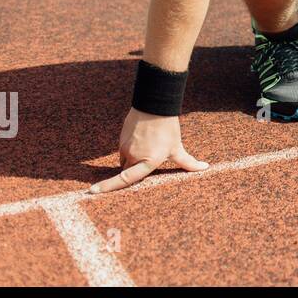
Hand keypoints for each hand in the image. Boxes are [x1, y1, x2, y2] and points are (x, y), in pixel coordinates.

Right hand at [88, 108, 208, 193]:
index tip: (92, 192)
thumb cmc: (168, 128)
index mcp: (147, 162)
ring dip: (133, 160)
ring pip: (125, 161)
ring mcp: (125, 147)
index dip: (108, 187)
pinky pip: (123, 150)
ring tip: (148, 146)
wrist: (155, 105)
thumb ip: (187, 162)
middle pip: (128, 171)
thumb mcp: (177, 147)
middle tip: (148, 158)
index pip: (125, 179)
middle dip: (135, 171)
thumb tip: (205, 168)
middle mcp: (133, 156)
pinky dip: (130, 149)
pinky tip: (142, 139)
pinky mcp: (121, 139)